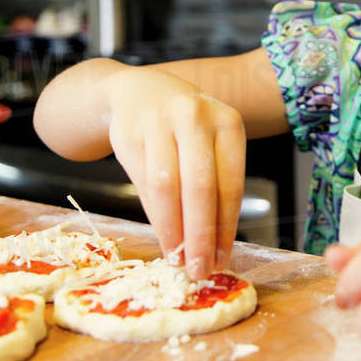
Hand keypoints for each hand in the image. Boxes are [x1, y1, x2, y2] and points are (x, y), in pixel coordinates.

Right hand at [104, 67, 245, 280]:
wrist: (136, 91)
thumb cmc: (182, 127)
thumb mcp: (207, 144)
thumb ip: (212, 187)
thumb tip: (214, 248)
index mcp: (227, 122)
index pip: (230, 184)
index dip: (226, 228)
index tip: (223, 260)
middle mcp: (195, 117)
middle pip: (200, 188)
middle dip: (200, 235)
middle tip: (200, 270)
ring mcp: (160, 121)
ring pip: (167, 188)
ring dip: (173, 230)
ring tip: (178, 259)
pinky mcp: (130, 132)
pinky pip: (143, 182)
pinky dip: (154, 215)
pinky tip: (162, 235)